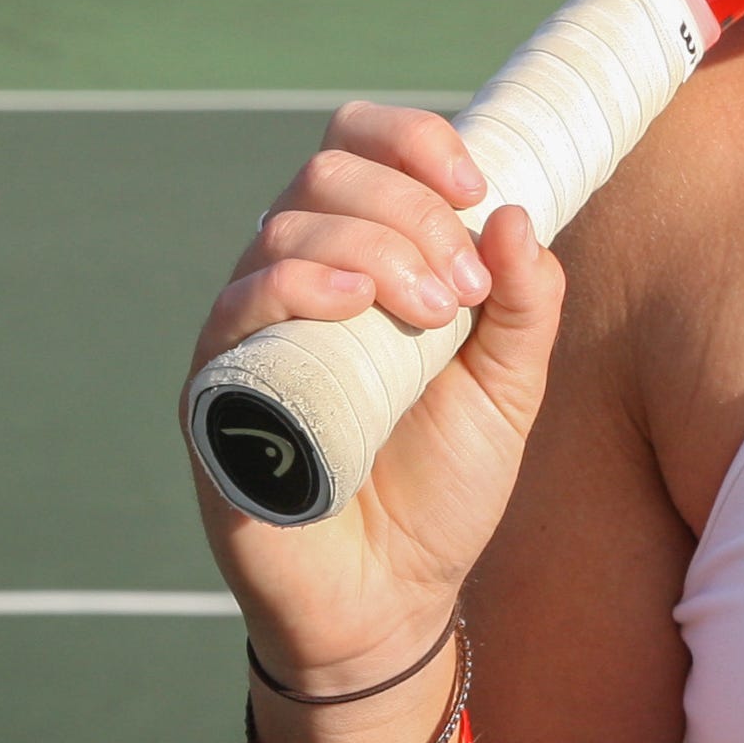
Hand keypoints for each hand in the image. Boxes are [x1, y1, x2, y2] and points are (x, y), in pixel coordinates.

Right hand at [185, 100, 566, 694]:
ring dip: (376, 245)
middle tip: (464, 287)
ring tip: (435, 312)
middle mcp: (296, 280)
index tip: (475, 189)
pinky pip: (237, 305)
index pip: (359, 147)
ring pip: (285, 224)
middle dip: (409, 210)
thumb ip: (526, 304)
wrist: (392, 599)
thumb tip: (517, 212)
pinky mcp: (217, 392)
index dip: (414, 142)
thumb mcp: (509, 388)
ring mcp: (250, 331)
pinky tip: (356, 302)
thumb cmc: (441, 487)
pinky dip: (298, 283)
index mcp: (361, 258)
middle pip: (326, 172)